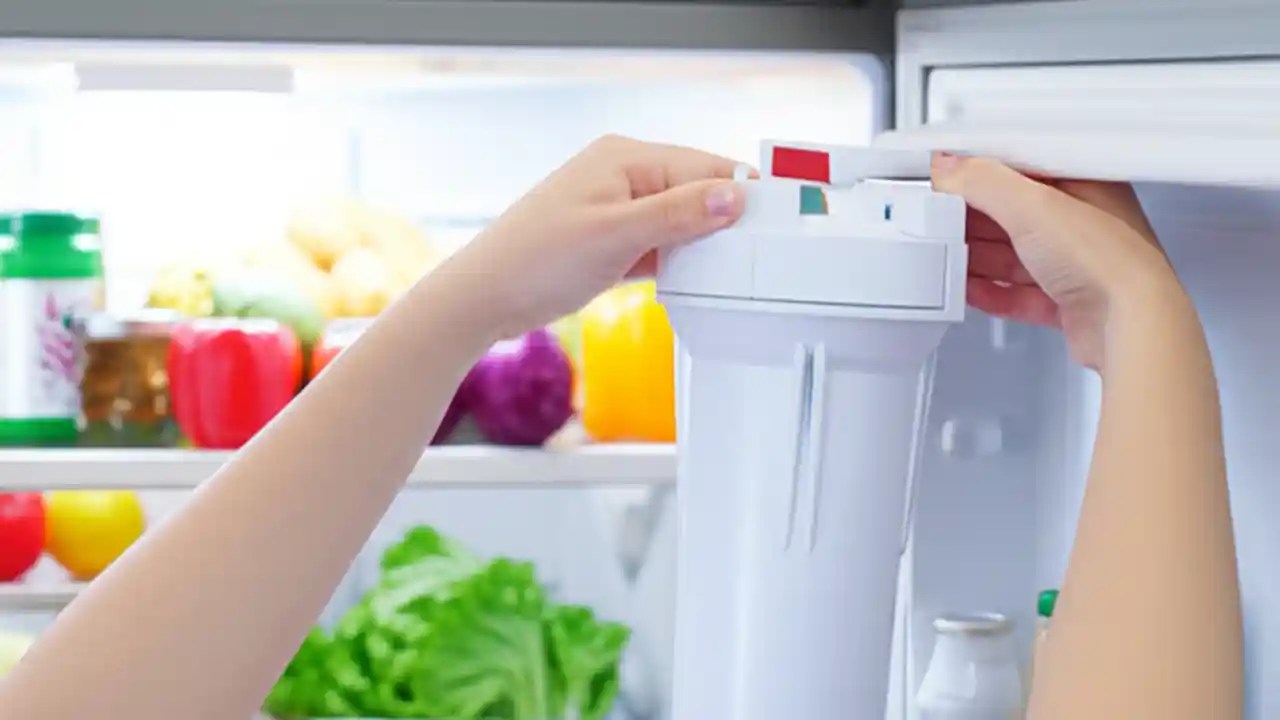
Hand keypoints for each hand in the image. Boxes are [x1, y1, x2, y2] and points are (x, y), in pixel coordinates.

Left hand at [447, 135, 744, 338]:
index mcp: (624, 157)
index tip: (775, 226)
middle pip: (696, 193)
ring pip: (680, 222)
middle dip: (722, 224)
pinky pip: (660, 244)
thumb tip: (735, 196)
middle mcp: (623, 175)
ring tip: (724, 275)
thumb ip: (678, 214)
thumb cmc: (537, 260)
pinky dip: (676, 262)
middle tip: (752, 260)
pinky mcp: (611, 239)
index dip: (740, 197)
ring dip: (700, 247)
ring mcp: (616, 208)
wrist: (484, 298)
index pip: (704, 167)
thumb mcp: (616, 235)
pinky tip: (691, 283)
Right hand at [931, 153, 1179, 369]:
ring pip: (1015, 255)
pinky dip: (993, 292)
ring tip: (947, 256)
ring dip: (978, 257)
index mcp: (1084, 185)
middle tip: (937, 220)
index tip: (946, 179)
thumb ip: (983, 182)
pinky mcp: (1069, 303)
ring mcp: (1077, 265)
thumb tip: (950, 167)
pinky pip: (1020, 293)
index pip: (1022, 169)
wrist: (1132, 325)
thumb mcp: (1033, 205)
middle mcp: (1083, 223)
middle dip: (972, 219)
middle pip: (1013, 214)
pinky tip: (972, 290)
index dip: (980, 172)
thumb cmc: (1108, 260)